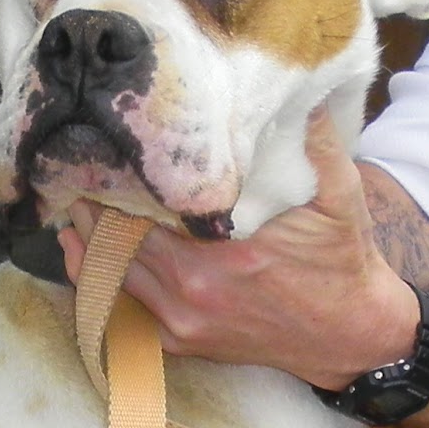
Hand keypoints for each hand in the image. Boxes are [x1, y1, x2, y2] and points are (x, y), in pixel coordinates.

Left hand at [58, 107, 421, 390]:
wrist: (350, 333)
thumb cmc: (341, 261)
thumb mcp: (340, 194)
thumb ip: (315, 141)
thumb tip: (294, 85)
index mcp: (224, 252)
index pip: (145, 210)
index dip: (118, 181)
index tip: (104, 152)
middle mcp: (194, 290)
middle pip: (117, 241)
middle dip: (97, 205)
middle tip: (80, 169)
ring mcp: (184, 320)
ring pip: (112, 276)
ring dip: (92, 240)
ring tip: (78, 202)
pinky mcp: (182, 341)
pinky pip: (123, 312)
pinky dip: (101, 281)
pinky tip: (86, 252)